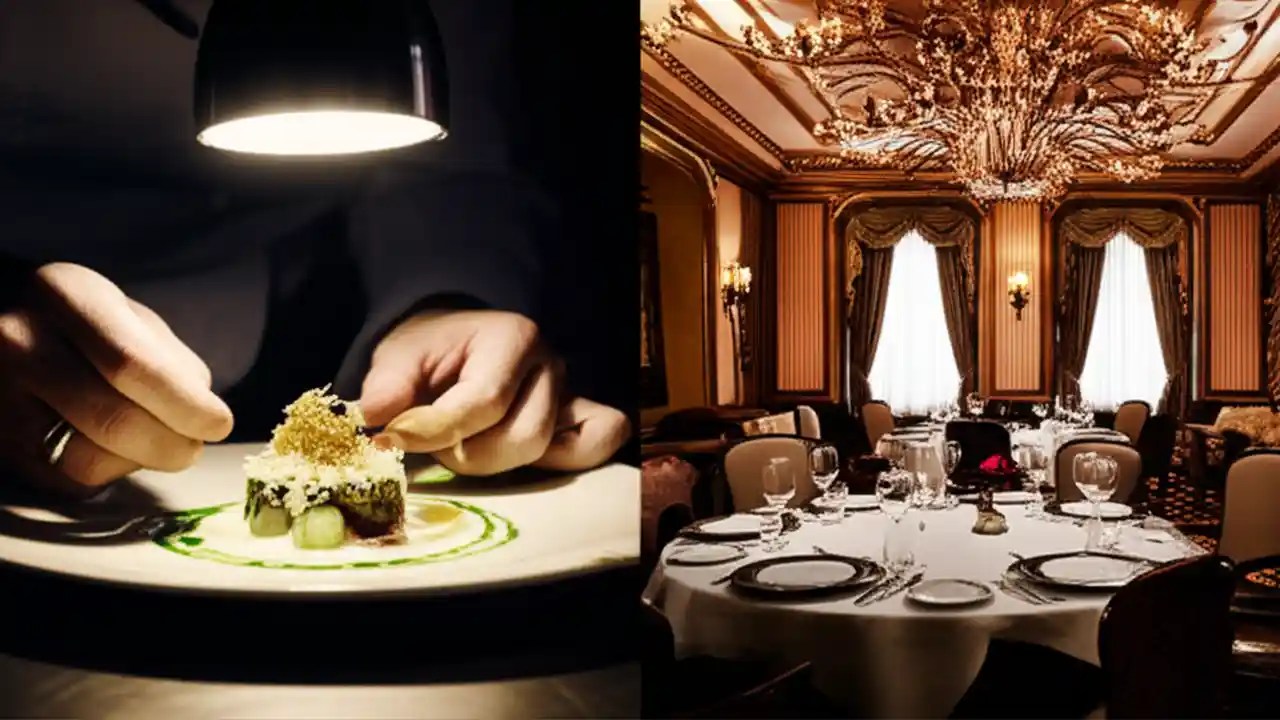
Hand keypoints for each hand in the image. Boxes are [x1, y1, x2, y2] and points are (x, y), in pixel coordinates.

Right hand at [0, 263, 233, 492]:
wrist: (7, 338)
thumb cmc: (85, 325)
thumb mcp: (128, 316)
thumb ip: (171, 360)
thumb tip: (201, 414)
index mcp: (62, 295)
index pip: (131, 364)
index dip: (183, 404)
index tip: (218, 424)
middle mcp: (17, 342)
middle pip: (112, 419)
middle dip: (171, 444)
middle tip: (194, 446)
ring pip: (88, 459)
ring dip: (141, 463)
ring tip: (160, 444)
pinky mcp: (0, 443)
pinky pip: (67, 480)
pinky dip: (109, 473)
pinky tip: (116, 449)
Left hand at [359, 309, 628, 475]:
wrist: (454, 346)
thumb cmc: (428, 353)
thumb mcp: (398, 357)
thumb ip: (386, 386)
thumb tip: (377, 417)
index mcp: (513, 337)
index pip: (485, 401)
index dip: (437, 429)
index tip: (393, 439)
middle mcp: (551, 364)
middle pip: (522, 437)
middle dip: (465, 453)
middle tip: (433, 442)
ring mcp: (569, 394)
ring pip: (541, 451)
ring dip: (491, 462)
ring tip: (462, 444)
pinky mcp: (577, 418)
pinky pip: (597, 443)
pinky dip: (565, 460)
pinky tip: (519, 461)